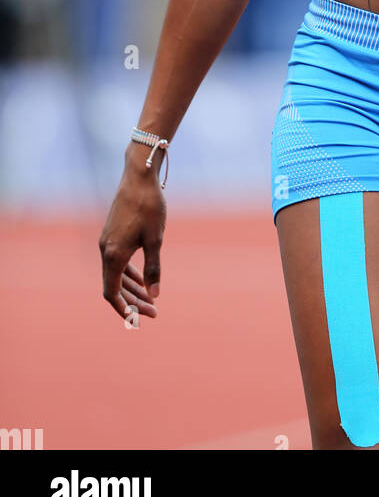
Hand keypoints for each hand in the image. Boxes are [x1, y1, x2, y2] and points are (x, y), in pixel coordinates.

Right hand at [99, 162, 164, 321]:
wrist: (139, 176)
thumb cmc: (150, 206)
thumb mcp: (156, 239)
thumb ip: (154, 268)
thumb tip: (154, 295)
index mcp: (113, 254)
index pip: (112, 293)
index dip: (124, 309)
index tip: (138, 321)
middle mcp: (105, 250)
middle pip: (115, 286)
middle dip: (133, 301)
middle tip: (153, 312)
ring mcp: (107, 241)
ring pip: (116, 274)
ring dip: (132, 288)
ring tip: (150, 299)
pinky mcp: (112, 233)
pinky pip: (117, 261)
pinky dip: (129, 273)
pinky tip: (142, 279)